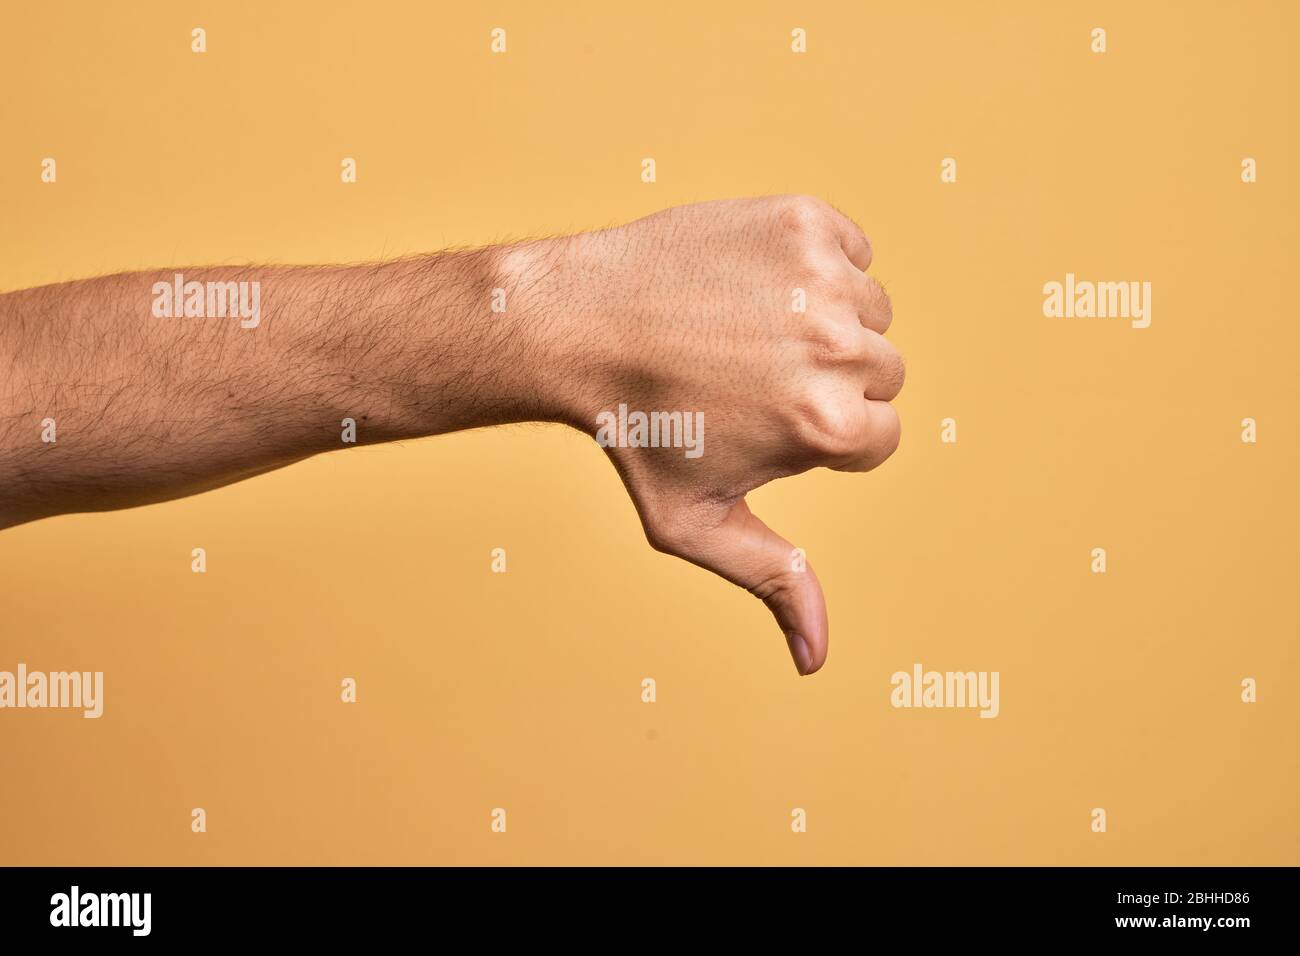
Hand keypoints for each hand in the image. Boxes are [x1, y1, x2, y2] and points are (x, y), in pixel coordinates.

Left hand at [549, 196, 903, 674]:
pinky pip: (852, 249)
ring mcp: (822, 275)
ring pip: (873, 309)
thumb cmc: (633, 431)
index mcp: (829, 425)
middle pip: (883, 372)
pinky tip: (752, 286)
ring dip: (826, 322)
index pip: (879, 436)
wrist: (577, 324)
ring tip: (747, 331)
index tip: (760, 420)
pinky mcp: (803, 217)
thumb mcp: (695, 523)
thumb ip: (771, 581)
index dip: (821, 436)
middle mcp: (838, 345)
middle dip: (830, 380)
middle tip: (747, 376)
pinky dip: (819, 265)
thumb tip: (816, 660)